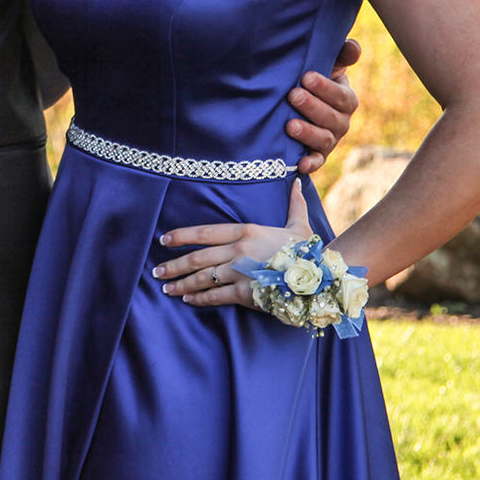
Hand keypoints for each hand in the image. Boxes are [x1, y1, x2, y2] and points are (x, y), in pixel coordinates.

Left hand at [153, 180, 314, 308]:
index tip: (163, 241)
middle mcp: (238, 250)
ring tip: (166, 288)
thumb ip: (294, 203)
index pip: (204, 232)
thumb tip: (296, 180)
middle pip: (197, 258)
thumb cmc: (309, 250)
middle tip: (156, 271)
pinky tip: (187, 299)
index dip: (181, 237)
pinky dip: (199, 298)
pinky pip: (216, 296)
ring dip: (181, 283)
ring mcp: (240, 272)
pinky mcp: (246, 293)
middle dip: (174, 265)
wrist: (322, 276)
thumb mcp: (299, 224)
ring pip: (202, 278)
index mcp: (246, 232)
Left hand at [286, 37, 360, 174]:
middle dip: (313, 107)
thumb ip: (340, 55)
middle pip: (333, 118)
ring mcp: (330, 140)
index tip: (305, 76)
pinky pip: (317, 162)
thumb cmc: (311, 79)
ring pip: (324, 139)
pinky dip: (310, 164)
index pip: (341, 95)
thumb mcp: (326, 65)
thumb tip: (352, 47)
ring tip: (289, 124)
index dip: (325, 88)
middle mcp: (341, 121)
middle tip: (293, 95)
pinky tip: (299, 164)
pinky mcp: (316, 156)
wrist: (294, 103)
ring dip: (308, 133)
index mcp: (346, 99)